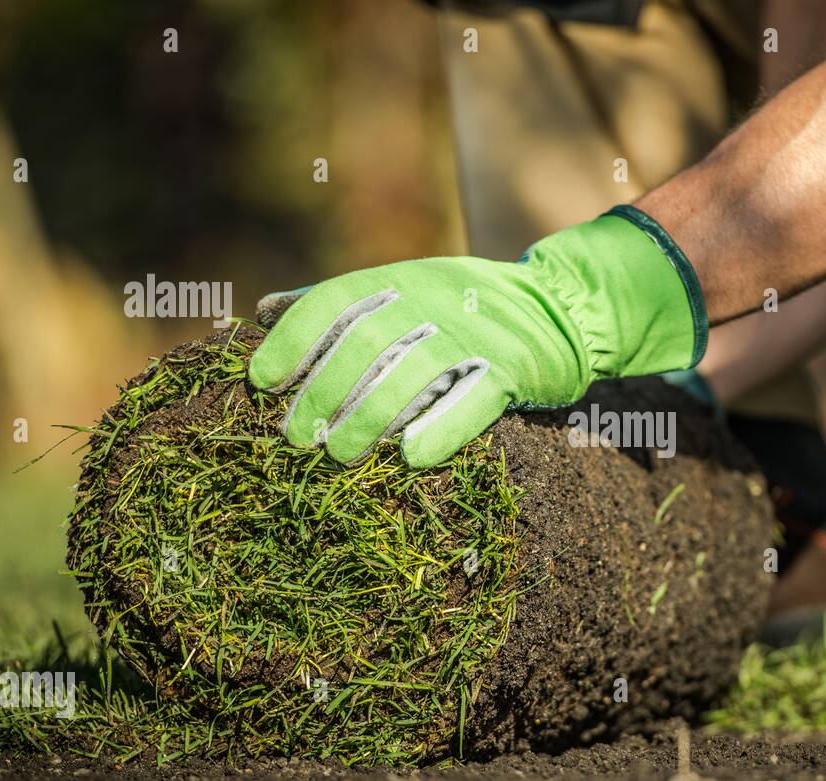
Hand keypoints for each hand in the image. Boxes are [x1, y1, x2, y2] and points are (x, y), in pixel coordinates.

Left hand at [248, 206, 705, 467]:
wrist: (564, 307)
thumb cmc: (468, 308)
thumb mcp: (405, 288)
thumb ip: (338, 301)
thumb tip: (262, 310)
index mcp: (402, 278)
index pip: (335, 301)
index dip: (294, 340)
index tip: (260, 381)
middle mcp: (435, 298)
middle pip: (366, 343)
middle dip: (324, 390)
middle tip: (294, 436)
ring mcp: (476, 333)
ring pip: (412, 373)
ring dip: (370, 416)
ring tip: (338, 456)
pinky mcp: (513, 368)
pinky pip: (472, 400)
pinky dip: (442, 428)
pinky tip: (411, 457)